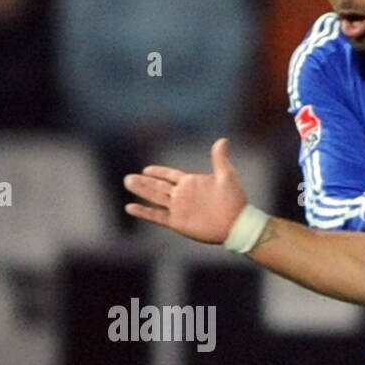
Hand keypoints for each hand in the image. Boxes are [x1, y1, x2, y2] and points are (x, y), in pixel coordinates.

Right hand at [124, 137, 247, 243]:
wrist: (237, 224)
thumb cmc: (235, 200)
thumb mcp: (227, 175)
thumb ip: (220, 158)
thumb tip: (223, 139)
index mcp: (191, 183)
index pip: (170, 175)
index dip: (159, 172)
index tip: (147, 169)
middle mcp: (182, 195)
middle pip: (158, 186)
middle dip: (144, 182)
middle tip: (128, 178)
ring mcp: (179, 209)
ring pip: (154, 198)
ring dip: (141, 191)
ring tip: (127, 184)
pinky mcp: (178, 222)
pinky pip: (156, 216)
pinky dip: (143, 211)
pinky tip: (130, 207)